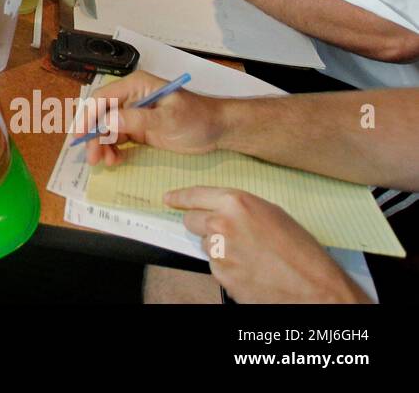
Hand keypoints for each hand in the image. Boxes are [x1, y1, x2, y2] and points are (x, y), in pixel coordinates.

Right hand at [81, 70, 224, 167]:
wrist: (219, 130)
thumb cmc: (198, 118)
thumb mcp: (168, 119)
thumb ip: (138, 119)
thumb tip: (108, 120)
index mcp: (136, 86)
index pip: (102, 98)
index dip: (88, 116)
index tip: (81, 136)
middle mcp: (131, 98)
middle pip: (100, 115)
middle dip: (94, 136)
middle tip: (93, 158)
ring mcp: (134, 115)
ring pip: (106, 129)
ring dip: (102, 145)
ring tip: (106, 162)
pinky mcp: (139, 130)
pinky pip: (117, 139)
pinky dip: (113, 150)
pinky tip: (115, 160)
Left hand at [168, 187, 368, 302]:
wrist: (315, 288)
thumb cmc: (302, 251)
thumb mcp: (272, 214)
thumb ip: (240, 208)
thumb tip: (219, 210)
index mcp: (237, 203)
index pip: (195, 195)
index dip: (179, 197)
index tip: (169, 198)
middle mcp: (222, 224)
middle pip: (191, 221)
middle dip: (202, 225)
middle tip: (224, 232)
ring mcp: (219, 251)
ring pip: (205, 245)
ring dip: (218, 248)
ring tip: (249, 254)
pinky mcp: (221, 275)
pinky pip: (215, 266)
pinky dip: (227, 266)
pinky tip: (250, 269)